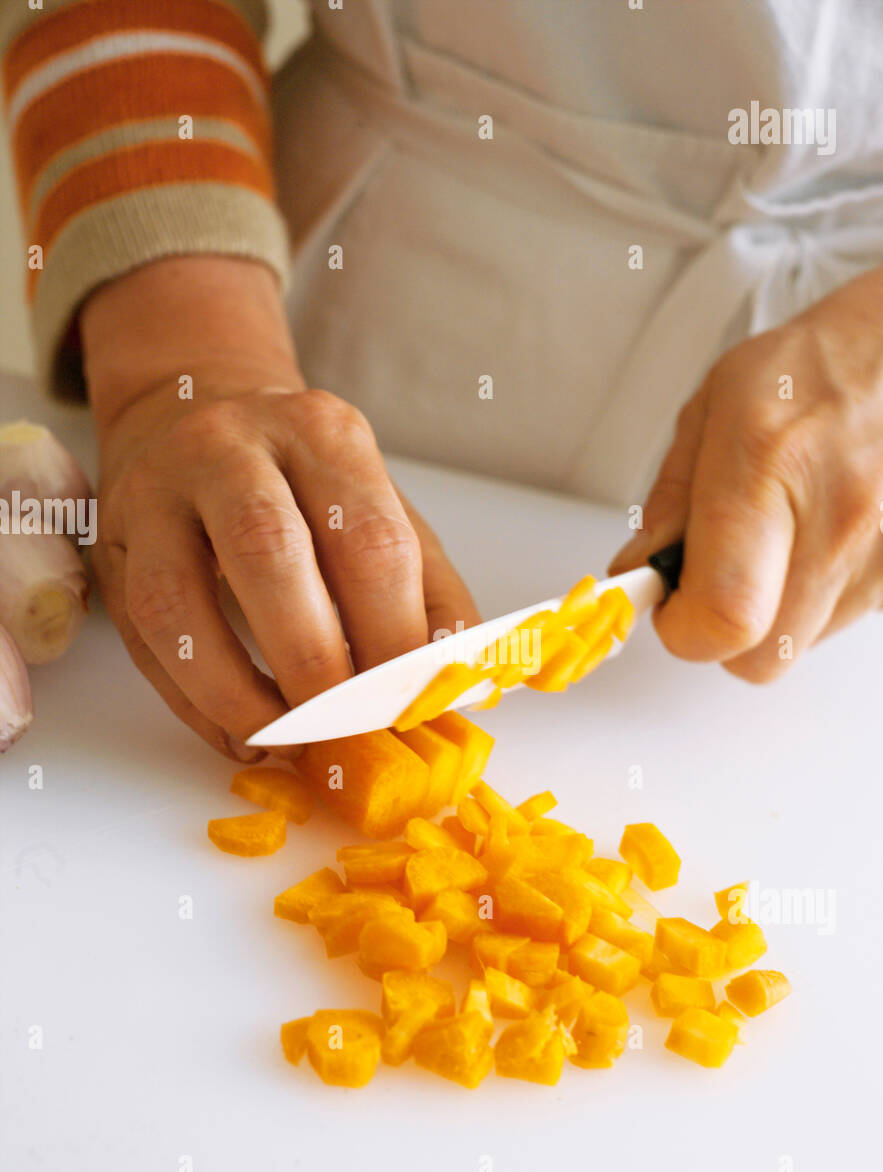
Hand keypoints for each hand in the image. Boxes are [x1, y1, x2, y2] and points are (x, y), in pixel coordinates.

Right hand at [82, 259, 478, 760]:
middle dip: (315, 663)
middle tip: (349, 731)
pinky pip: (146, 639)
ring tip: (290, 743)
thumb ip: (432, 597)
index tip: (410, 707)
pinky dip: (196, 702)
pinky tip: (242, 735)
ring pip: (181, 601)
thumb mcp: (386, 514)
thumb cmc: (307, 487)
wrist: (193, 414)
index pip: (369, 540)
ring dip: (241, 692)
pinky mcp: (116, 545)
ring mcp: (159, 492)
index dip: (393, 636)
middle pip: (270, 554)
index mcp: (323, 433)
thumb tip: (463, 689)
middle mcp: (232, 447)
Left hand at [610, 221, 882, 680]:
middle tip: (721, 577)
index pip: (724, 615)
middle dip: (726, 631)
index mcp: (770, 464)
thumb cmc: (819, 368)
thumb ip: (669, 504)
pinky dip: (830, 591)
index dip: (685, 631)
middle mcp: (842, 515)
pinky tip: (838, 528)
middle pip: (760, 657)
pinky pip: (851, 620)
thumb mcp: (712, 410)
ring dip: (780, 608)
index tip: (672, 607)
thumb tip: (640, 574)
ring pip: (802, 645)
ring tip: (792, 531)